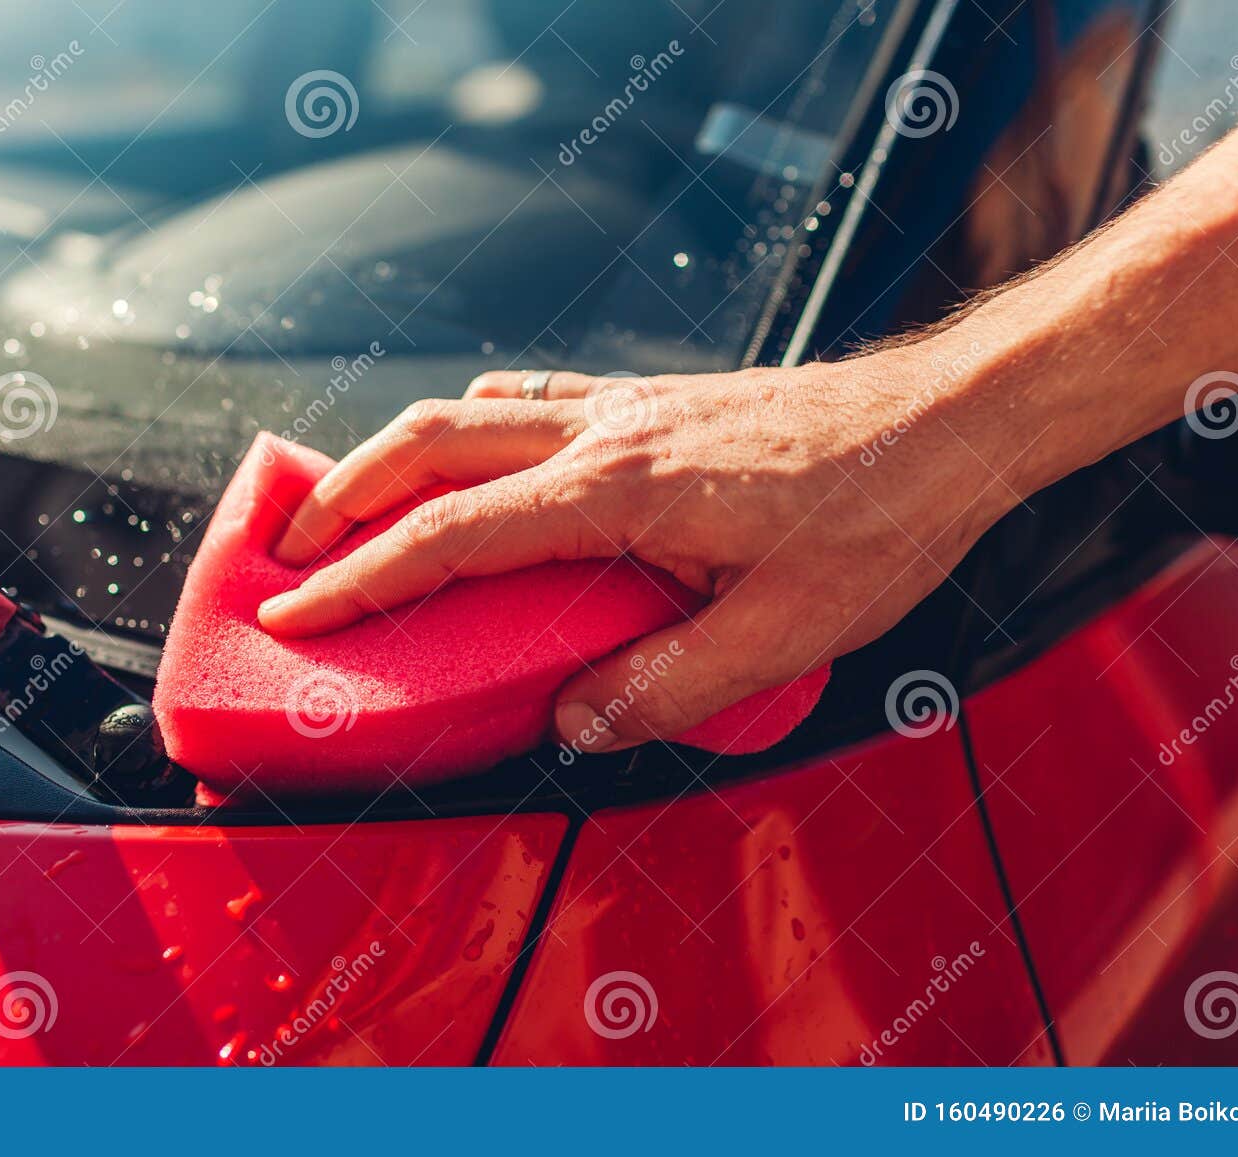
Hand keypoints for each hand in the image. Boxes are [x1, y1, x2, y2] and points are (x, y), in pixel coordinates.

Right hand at [258, 340, 1023, 751]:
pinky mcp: (651, 401)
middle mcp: (605, 430)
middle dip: (342, 496)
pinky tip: (471, 465)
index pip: (452, 536)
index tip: (296, 612)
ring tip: (351, 508)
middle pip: (429, 443)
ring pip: (469, 409)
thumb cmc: (878, 517)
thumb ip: (669, 686)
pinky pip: (530, 398)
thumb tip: (572, 723)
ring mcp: (626, 405)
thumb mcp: (786, 633)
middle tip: (289, 549)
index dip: (362, 579)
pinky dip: (470, 428)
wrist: (949, 422)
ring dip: (393, 455)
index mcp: (619, 489)